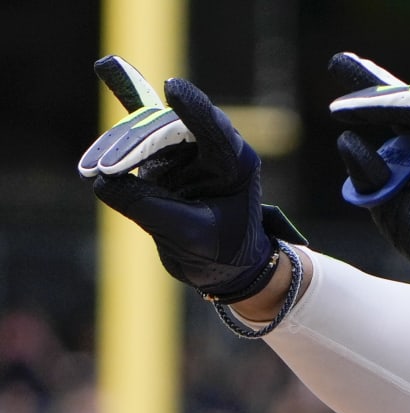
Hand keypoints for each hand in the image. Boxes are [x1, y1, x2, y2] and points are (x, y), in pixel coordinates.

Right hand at [79, 56, 303, 301]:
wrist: (223, 266)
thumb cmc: (220, 251)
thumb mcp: (188, 235)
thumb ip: (149, 207)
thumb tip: (101, 181)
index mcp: (236, 164)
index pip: (215, 130)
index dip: (194, 108)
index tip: (173, 89)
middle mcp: (212, 148)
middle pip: (169, 131)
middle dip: (135, 145)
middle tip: (106, 166)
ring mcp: (186, 148)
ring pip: (147, 134)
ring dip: (118, 147)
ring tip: (91, 168)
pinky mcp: (163, 154)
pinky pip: (143, 125)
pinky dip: (126, 99)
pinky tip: (107, 67)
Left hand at [329, 42, 409, 321]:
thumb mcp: (391, 210)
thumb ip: (370, 178)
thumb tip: (346, 140)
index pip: (385, 119)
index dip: (361, 101)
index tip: (335, 78)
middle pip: (403, 104)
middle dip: (371, 85)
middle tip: (340, 63)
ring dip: (396, 96)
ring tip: (366, 89)